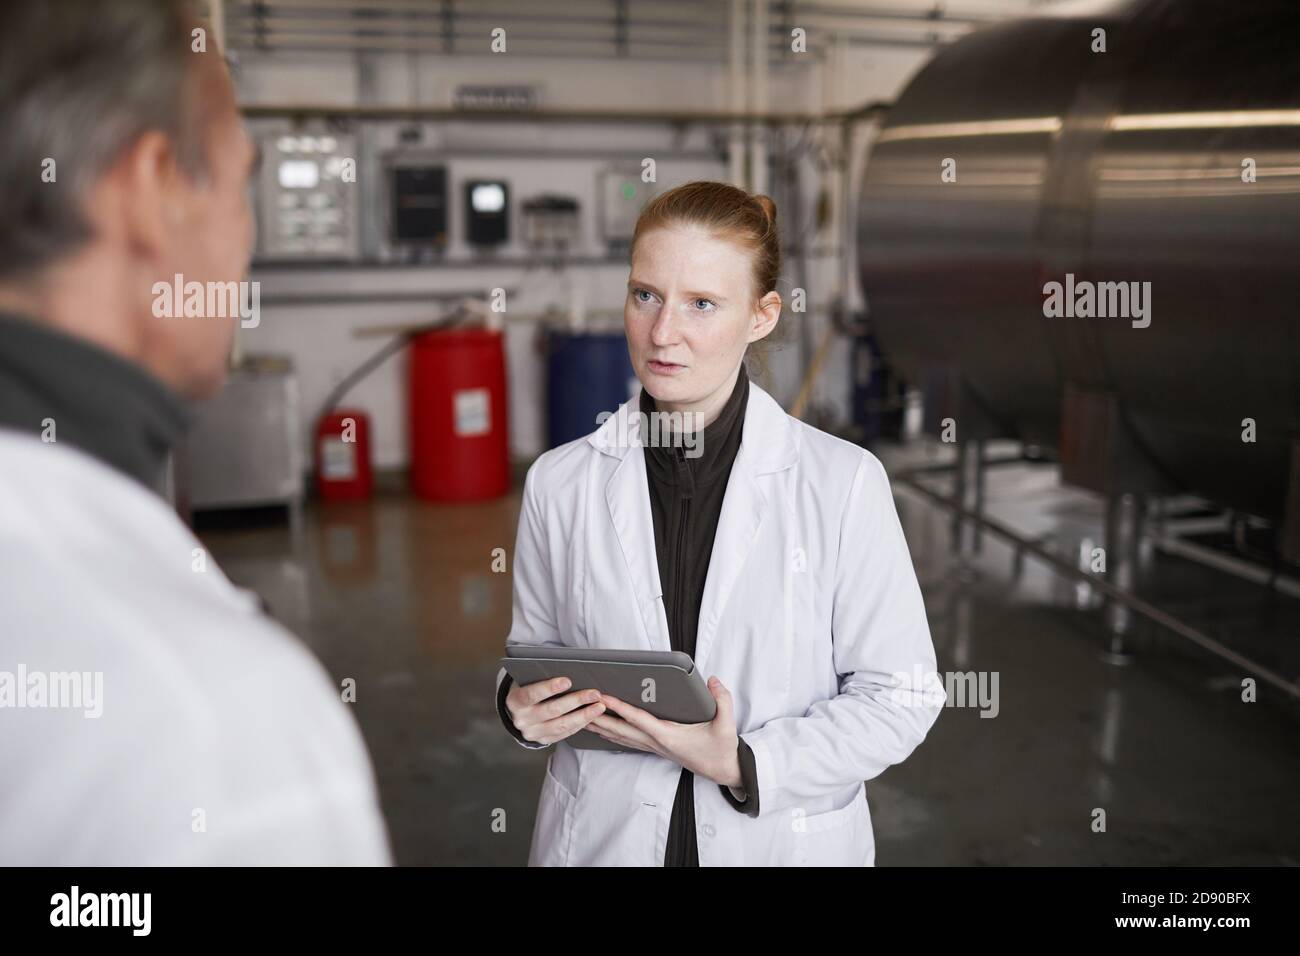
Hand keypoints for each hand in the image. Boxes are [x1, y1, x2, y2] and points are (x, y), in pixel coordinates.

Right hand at [505, 676, 605, 745]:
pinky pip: (565, 734)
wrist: (519, 711)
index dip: (549, 688)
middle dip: (575, 701)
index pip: (531, 694)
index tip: (568, 681)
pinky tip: (592, 716)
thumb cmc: (528, 688)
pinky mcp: (543, 740)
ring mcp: (532, 733)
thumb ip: (541, 676)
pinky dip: (580, 724)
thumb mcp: (528, 680)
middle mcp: (521, 720)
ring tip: (599, 706)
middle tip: (594, 693)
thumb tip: (569, 669)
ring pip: (561, 725)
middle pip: (551, 711)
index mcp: (514, 701)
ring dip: (583, 715)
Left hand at [587, 676, 742, 787]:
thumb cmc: (721, 749)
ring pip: (621, 737)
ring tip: (583, 715)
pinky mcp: (656, 748)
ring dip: (601, 726)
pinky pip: (628, 741)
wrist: (723, 770)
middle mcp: (656, 742)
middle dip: (599, 717)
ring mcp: (654, 747)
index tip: (603, 697)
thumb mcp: (726, 724)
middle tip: (582, 703)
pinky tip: (603, 728)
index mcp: (668, 736)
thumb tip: (712, 680)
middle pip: (620, 730)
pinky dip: (612, 734)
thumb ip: (722, 700)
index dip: (619, 707)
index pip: (638, 719)